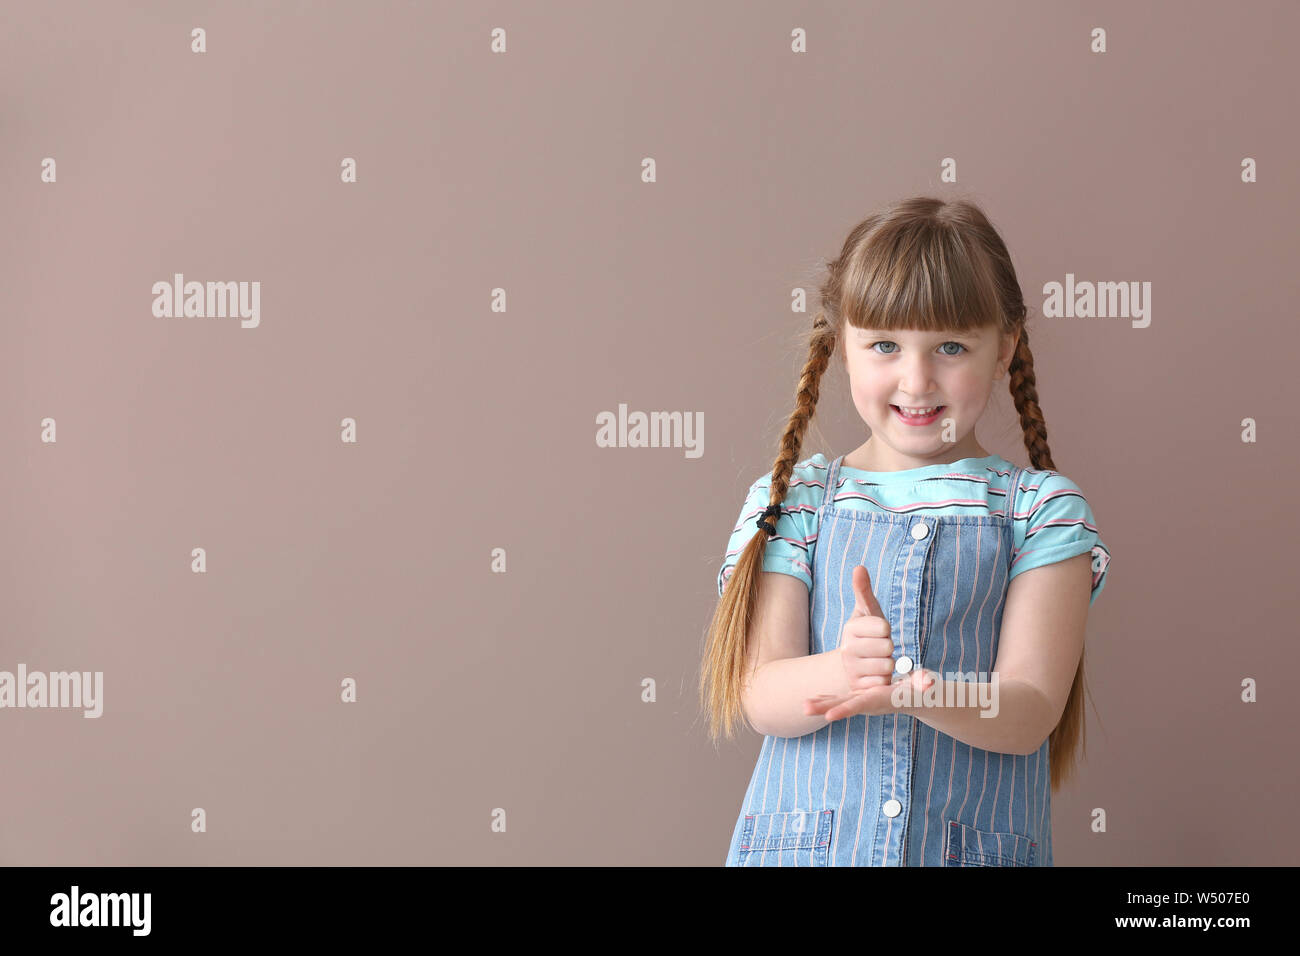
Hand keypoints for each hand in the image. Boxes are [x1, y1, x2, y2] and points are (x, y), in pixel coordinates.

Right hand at [803, 565, 933, 721]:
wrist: (852, 666)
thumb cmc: (866, 634)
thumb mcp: (867, 612)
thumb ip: (863, 590)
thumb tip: (859, 567)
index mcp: (851, 628)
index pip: (884, 626)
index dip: (886, 630)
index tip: (878, 632)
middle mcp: (847, 649)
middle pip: (887, 647)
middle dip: (888, 648)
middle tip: (878, 650)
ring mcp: (852, 670)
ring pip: (887, 667)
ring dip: (888, 666)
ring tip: (877, 664)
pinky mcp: (858, 689)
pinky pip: (884, 683)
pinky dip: (885, 682)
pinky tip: (875, 678)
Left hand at [803, 669, 934, 720]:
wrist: (923, 699)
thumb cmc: (926, 690)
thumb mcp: (927, 684)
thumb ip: (927, 682)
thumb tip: (928, 684)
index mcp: (884, 699)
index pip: (862, 704)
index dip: (845, 709)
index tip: (828, 716)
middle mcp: (872, 703)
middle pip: (846, 706)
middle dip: (826, 708)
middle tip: (804, 709)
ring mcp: (867, 701)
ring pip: (842, 703)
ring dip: (823, 704)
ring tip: (804, 706)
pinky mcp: (865, 698)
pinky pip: (844, 699)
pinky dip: (829, 699)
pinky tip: (814, 699)